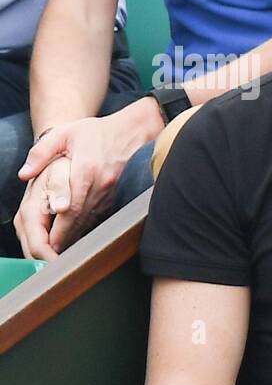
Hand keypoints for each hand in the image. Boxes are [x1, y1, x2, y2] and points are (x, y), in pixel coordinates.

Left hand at [16, 100, 162, 254]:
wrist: (133, 130)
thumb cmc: (97, 131)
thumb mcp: (65, 134)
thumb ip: (41, 153)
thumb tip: (24, 174)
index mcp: (86, 170)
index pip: (71, 205)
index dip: (60, 226)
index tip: (50, 242)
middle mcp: (100, 184)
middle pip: (80, 216)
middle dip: (65, 237)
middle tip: (52, 254)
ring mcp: (111, 191)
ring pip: (91, 218)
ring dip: (77, 234)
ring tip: (62, 249)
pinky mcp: (117, 194)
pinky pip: (100, 213)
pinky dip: (88, 225)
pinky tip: (79, 234)